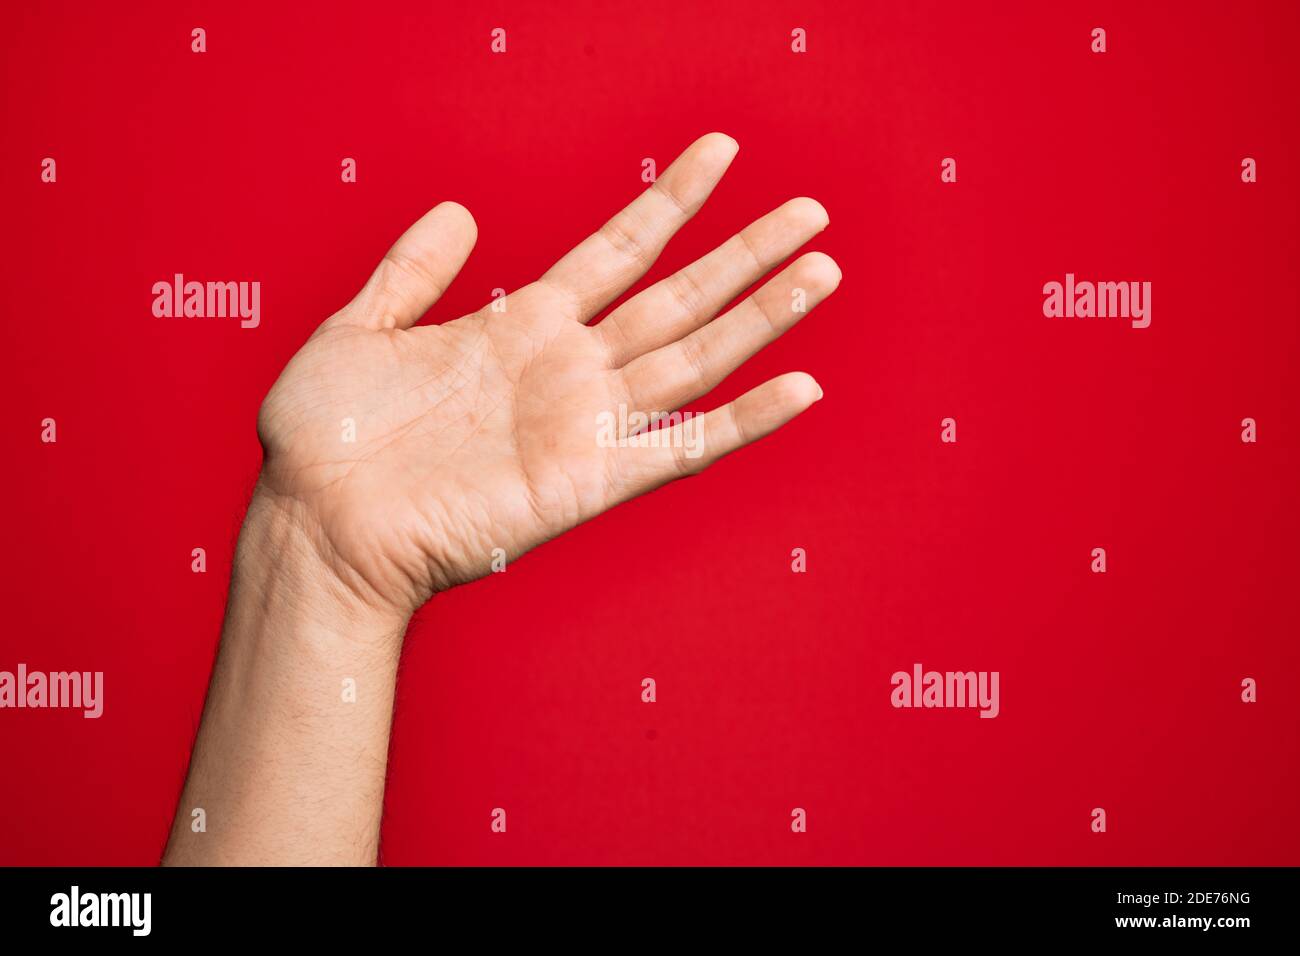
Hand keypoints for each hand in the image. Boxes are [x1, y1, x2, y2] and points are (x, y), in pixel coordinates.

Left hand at [255, 133, 838, 619]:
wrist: (316, 524)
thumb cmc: (326, 439)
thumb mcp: (359, 329)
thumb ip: (411, 272)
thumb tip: (456, 210)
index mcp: (519, 326)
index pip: (617, 249)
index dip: (671, 200)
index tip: (721, 151)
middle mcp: (566, 370)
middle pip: (678, 297)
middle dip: (745, 252)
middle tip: (811, 210)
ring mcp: (582, 424)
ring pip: (695, 358)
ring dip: (761, 317)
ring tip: (822, 269)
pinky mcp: (588, 482)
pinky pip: (682, 449)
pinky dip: (743, 423)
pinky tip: (800, 390)